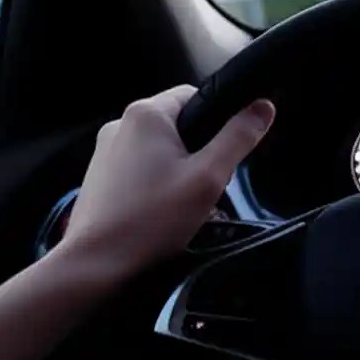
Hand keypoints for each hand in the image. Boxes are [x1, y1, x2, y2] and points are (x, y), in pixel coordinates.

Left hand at [59, 85, 274, 279]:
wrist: (96, 264)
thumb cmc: (152, 218)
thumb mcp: (209, 177)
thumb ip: (238, 138)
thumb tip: (263, 107)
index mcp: (146, 113)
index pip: (195, 95)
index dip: (219, 120)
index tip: (227, 152)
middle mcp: (120, 124)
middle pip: (178, 125)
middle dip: (199, 152)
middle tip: (207, 184)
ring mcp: (104, 151)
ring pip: (159, 149)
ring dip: (178, 170)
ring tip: (184, 204)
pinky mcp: (98, 176)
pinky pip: (140, 168)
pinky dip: (156, 184)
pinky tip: (160, 212)